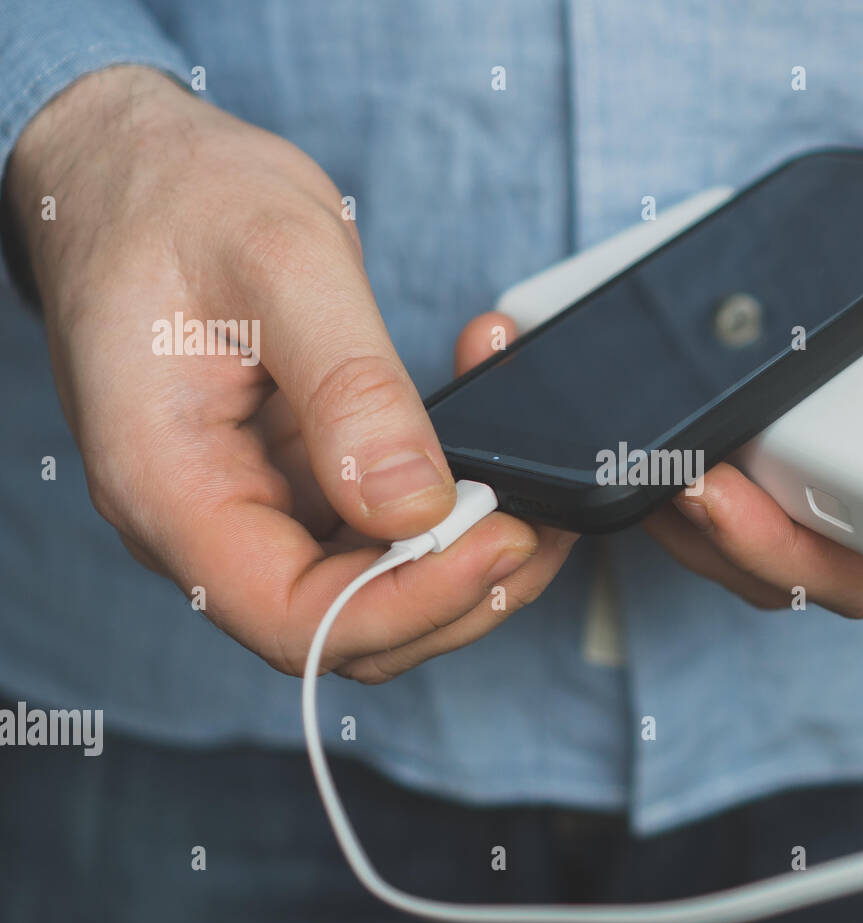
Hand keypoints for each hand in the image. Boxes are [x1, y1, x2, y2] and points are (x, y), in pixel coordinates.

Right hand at [5, 66, 575, 680]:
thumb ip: (349, 390)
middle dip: (454, 590)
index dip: (409, 602)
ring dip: (463, 554)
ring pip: (371, 589)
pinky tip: (485, 442)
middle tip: (537, 521)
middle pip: (343, 625)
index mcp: (169, 485)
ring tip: (527, 483)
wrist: (136, 169)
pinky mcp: (291, 479)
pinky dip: (445, 503)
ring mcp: (250, 503)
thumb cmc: (179, 197)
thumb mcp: (279, 262)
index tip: (501, 540)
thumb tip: (413, 506)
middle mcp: (203, 518)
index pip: (292, 617)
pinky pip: (377, 529)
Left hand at [647, 124, 862, 615]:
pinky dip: (737, 455)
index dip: (832, 552)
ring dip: (724, 519)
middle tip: (676, 487)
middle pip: (848, 560)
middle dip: (748, 542)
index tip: (744, 503)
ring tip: (654, 468)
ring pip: (811, 524)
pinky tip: (688, 426)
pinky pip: (800, 455)